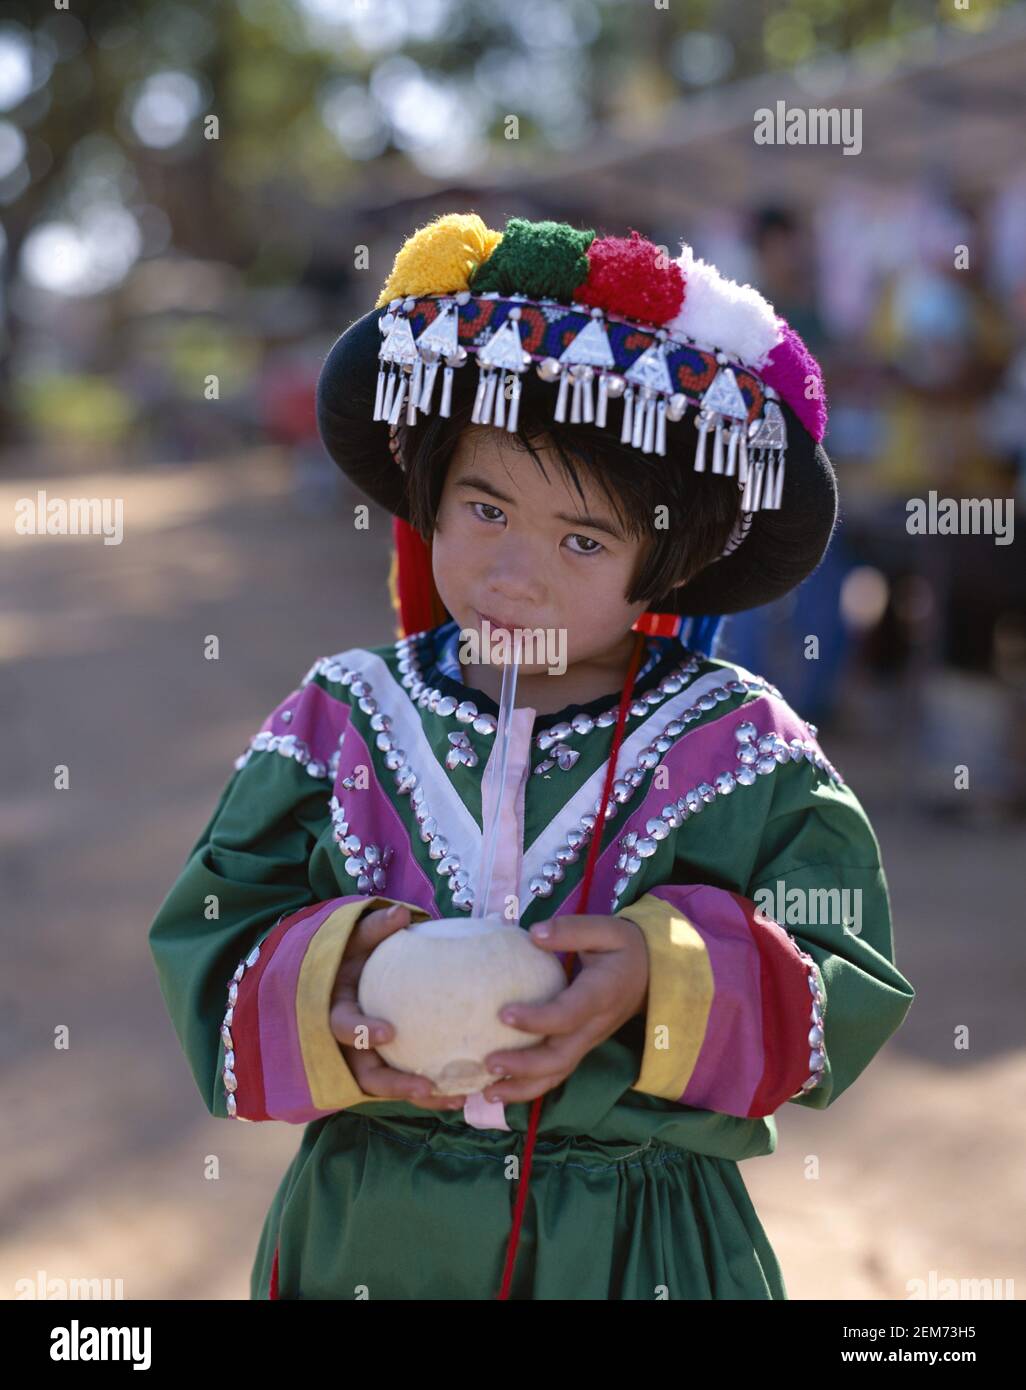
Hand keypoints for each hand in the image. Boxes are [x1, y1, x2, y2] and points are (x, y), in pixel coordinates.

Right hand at [329, 902, 467, 1111]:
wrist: (343, 974)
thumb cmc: (351, 954)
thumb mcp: (355, 938)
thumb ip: (374, 928)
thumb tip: (401, 913)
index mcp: (335, 1011)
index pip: (342, 1026)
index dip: (361, 1031)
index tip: (389, 1031)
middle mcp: (345, 1045)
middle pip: (365, 1074)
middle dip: (394, 1084)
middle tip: (426, 1085)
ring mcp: (363, 1060)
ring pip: (388, 1088)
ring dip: (419, 1096)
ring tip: (456, 1098)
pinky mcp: (383, 1067)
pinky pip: (404, 1083)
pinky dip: (431, 1092)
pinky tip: (464, 1095)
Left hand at [480, 914, 648, 1104]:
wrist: (651, 974)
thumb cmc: (623, 948)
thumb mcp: (606, 929)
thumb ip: (571, 930)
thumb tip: (533, 933)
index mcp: (601, 994)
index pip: (569, 1014)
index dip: (538, 1019)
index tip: (503, 1014)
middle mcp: (595, 1026)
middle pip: (561, 1057)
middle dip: (524, 1066)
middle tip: (489, 1062)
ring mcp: (588, 1042)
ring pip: (558, 1073)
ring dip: (523, 1088)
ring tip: (489, 1092)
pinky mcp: (580, 1047)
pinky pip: (556, 1073)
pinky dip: (529, 1087)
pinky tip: (499, 1090)